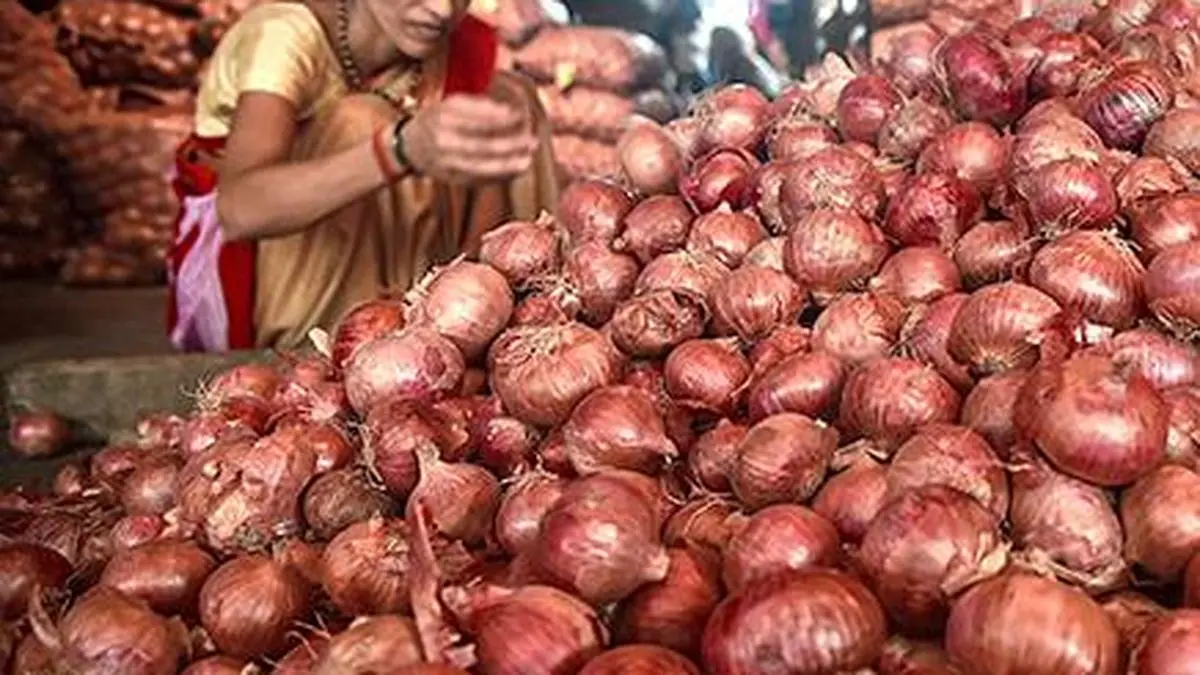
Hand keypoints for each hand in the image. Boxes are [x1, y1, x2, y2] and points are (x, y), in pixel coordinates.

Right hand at [400, 94, 538, 182]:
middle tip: (532, 142)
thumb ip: (479, 106)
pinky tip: (514, 171)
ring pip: (482, 167)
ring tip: (527, 161)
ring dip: (508, 166)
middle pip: (482, 146)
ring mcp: (446, 163)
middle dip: (510, 146)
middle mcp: (443, 142)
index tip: (521, 116)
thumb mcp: (451, 104)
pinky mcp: (451, 179)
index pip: (478, 120)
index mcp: (444, 118)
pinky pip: (479, 180)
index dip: (502, 120)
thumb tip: (509, 112)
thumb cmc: (437, 119)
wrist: (409, 146)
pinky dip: (499, 177)